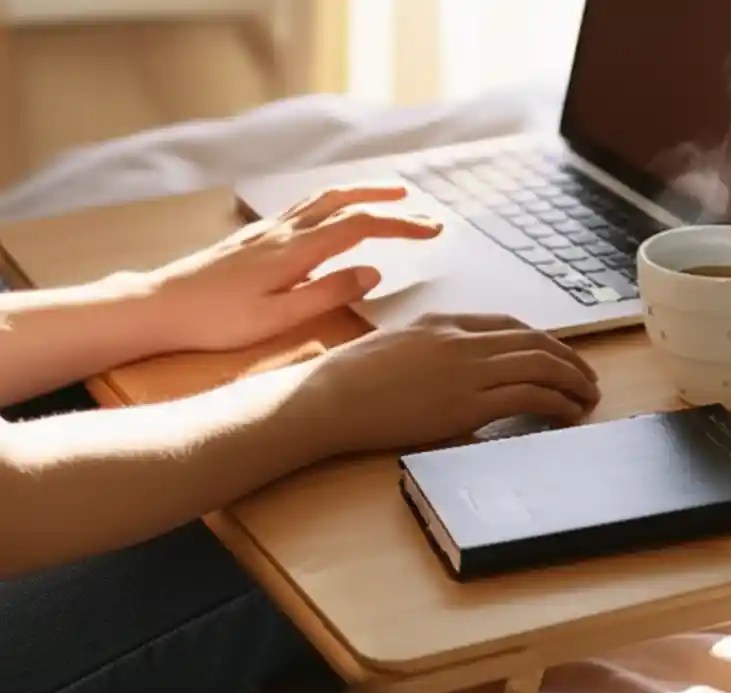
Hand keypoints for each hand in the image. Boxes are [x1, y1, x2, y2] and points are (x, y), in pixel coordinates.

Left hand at [143, 184, 440, 352]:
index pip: (360, 226)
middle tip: (419, 205)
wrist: (157, 306)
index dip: (401, 224)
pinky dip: (331, 202)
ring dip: (358, 193)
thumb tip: (372, 271)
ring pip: (321, 199)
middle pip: (343, 200)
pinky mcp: (253, 238)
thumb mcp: (276, 317)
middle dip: (385, 198)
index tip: (432, 231)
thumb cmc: (214, 320)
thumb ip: (327, 293)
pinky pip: (303, 208)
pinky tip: (331, 213)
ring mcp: (266, 231)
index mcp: (296, 250)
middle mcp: (283, 231)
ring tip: (386, 196)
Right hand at [310, 313, 600, 452]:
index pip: (509, 324)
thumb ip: (430, 353)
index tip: (558, 354)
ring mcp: (467, 369)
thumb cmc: (348, 380)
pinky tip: (569, 412)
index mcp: (443, 322)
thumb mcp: (395, 349)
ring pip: (541, 364)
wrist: (328, 397)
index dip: (541, 340)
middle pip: (535, 341)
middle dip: (570, 359)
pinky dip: (558, 402)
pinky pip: (529, 395)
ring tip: (588, 396)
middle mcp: (462, 339)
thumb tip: (451, 377)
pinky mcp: (467, 403)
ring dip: (573, 381)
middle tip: (588, 378)